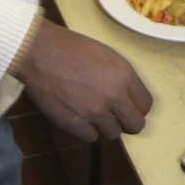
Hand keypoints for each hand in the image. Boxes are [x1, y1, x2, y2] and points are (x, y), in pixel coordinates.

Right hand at [11, 18, 152, 141]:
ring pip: (113, 134)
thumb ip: (120, 77)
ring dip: (104, 125)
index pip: (145, 104)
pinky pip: (91, 137)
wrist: (38, 51)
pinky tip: (78, 114)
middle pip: (136, 125)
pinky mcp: (74, 123)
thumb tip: (128, 97)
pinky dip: (86, 129)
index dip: (137, 107)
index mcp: (123, 74)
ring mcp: (94, 111)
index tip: (129, 107)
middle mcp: (113, 95)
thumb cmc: (70, 47)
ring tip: (91, 110)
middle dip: (127, 122)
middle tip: (116, 116)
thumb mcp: (104, 54)